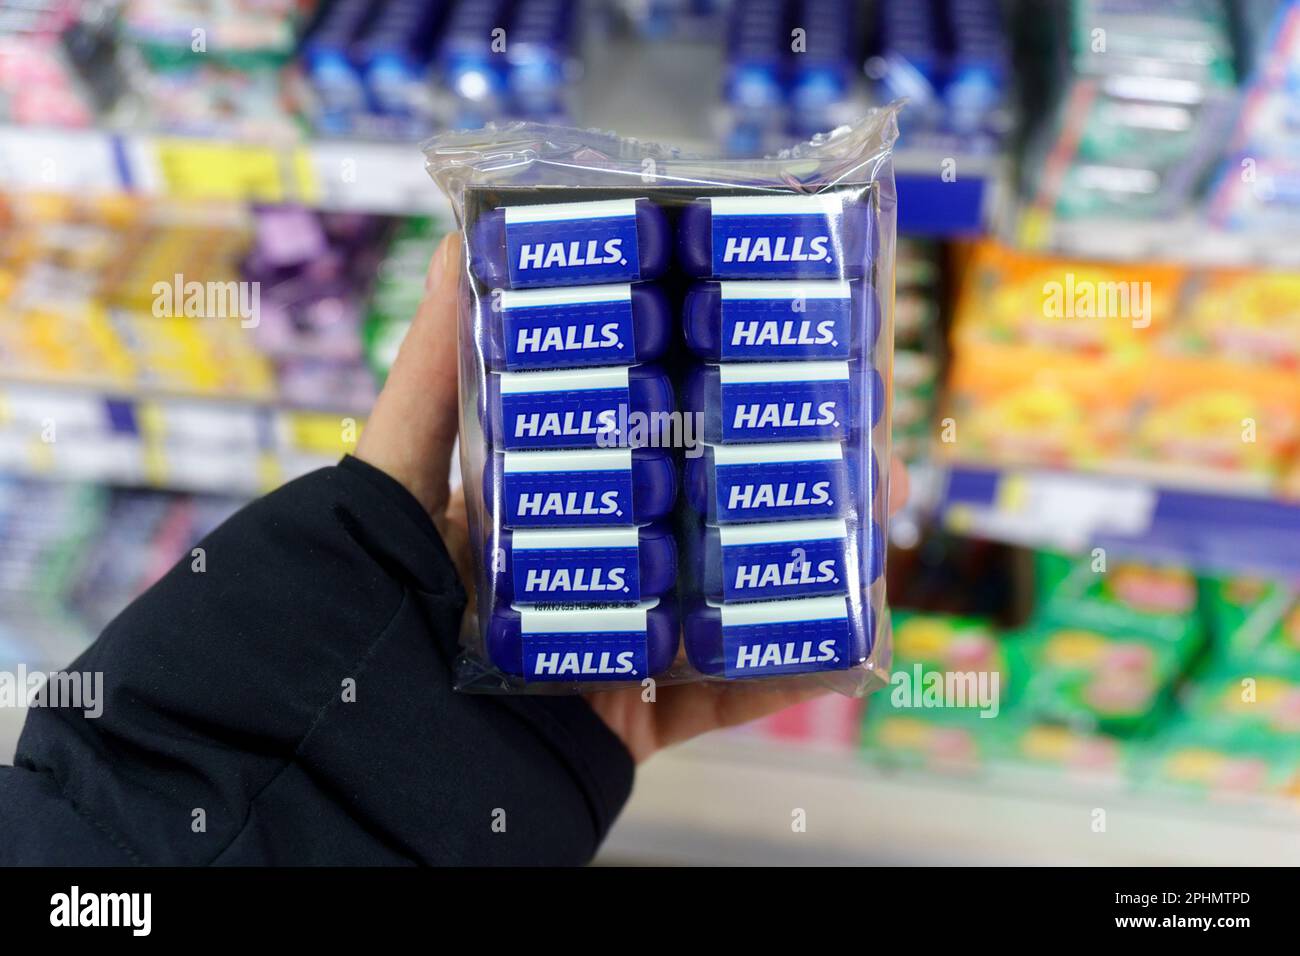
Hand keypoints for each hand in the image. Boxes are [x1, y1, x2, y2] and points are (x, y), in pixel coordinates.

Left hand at [357, 233, 909, 763]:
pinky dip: (789, 672)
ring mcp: (629, 643)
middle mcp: (603, 565)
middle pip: (715, 510)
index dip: (722, 391)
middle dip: (793, 468)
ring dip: (817, 556)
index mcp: (560, 499)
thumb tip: (464, 244)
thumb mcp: (398, 467)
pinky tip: (856, 635)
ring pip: (741, 595)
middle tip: (861, 424)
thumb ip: (430, 372)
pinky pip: (726, 697)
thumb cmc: (374, 587)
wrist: (368, 738)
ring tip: (878, 504)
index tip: (784, 340)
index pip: (654, 433)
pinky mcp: (639, 718)